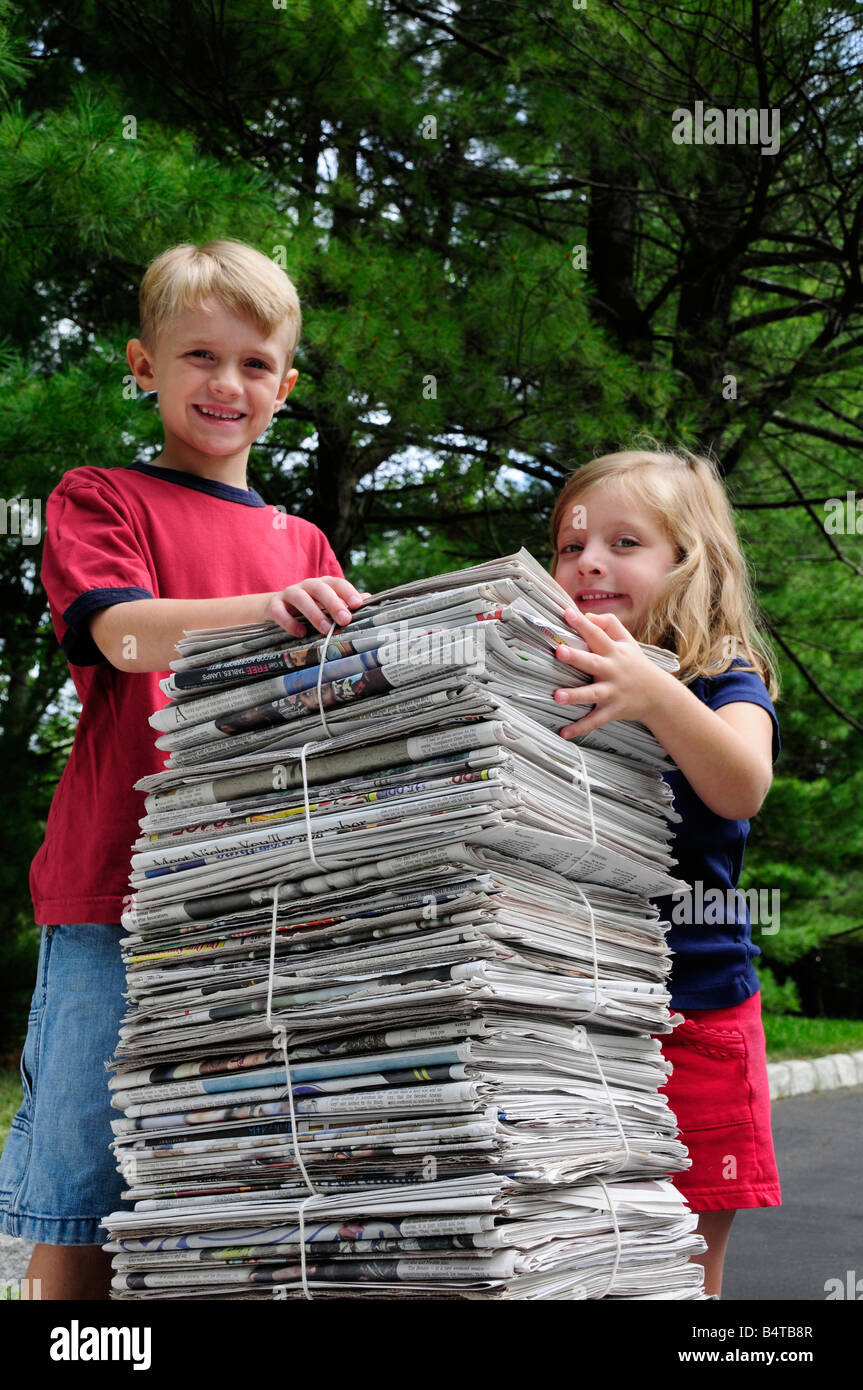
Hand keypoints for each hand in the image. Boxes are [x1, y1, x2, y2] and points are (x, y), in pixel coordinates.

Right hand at [268, 576, 370, 636]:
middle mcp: (306, 586)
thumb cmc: (308, 607)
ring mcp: (288, 594)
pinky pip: (279, 612)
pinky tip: (300, 633)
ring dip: (314, 613)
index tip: (358, 605)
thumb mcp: (326, 605)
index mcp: (322, 584)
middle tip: (345, 619)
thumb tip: (368, 599)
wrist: (275, 608)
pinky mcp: (273, 606)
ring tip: (325, 629)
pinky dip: (289, 622)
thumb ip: (345, 603)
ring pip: (300, 598)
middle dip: (333, 603)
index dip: (348, 592)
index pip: (336, 583)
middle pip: (320, 588)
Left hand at [553, 606, 663, 738]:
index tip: (567, 613)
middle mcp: (613, 671)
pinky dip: (580, 728)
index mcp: (614, 652)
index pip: (598, 634)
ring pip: (593, 694)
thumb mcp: (627, 641)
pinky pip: (595, 721)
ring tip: (557, 696)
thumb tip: (587, 615)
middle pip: (593, 663)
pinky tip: (564, 733)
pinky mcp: (613, 711)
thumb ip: (609, 624)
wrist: (658, 694)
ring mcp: (613, 692)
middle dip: (577, 658)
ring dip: (575, 696)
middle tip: (559, 652)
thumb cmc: (635, 663)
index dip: (583, 623)